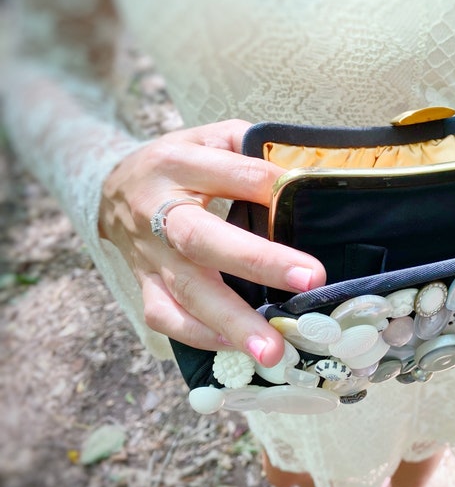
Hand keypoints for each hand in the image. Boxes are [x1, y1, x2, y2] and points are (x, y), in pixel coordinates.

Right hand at [98, 119, 325, 366]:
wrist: (112, 188)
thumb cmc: (181, 163)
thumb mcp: (209, 137)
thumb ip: (253, 149)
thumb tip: (308, 175)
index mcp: (179, 163)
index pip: (233, 173)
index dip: (270, 186)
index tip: (306, 196)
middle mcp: (158, 211)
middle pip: (204, 238)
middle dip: (259, 261)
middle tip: (310, 280)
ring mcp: (149, 255)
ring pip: (187, 290)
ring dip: (232, 322)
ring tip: (272, 350)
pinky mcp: (144, 286)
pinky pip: (167, 318)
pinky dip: (202, 336)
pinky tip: (238, 348)